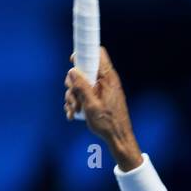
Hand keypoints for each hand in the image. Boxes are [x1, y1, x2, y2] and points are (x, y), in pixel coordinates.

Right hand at [63, 46, 141, 168]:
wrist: (118, 138)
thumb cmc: (108, 123)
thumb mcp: (91, 105)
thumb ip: (82, 87)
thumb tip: (72, 71)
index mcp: (108, 78)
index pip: (98, 53)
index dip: (84, 52)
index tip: (73, 60)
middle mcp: (105, 81)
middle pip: (84, 70)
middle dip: (73, 84)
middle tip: (73, 97)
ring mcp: (101, 90)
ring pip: (81, 84)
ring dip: (73, 96)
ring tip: (73, 111)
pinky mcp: (98, 99)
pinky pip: (84, 94)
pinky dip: (77, 102)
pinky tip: (73, 114)